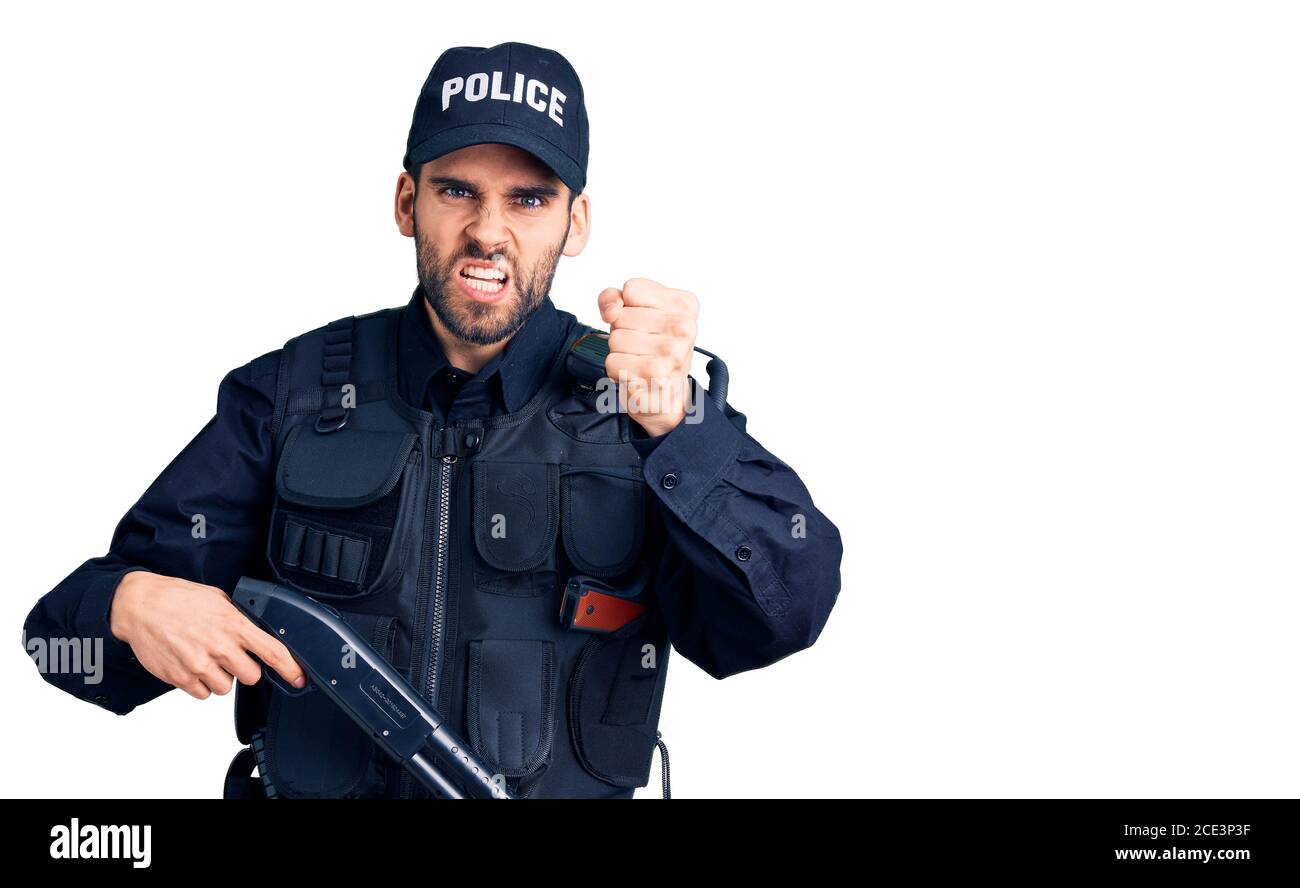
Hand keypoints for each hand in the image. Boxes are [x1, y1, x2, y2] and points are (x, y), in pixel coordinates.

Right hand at [110, 570, 304, 698]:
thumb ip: (239, 618)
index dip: (290, 668)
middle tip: (230, 656)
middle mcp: (219, 647)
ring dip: (220, 677)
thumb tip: (257, 632)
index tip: (298, 678)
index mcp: (233, 625)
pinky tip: (192, 665)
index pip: (272, 652)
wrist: (139, 606)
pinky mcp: (180, 678)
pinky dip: (200, 684)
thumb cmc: (178, 598)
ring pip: (225, 687)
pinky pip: (202, 694)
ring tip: (205, 657)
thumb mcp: (218, 599)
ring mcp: (199, 665)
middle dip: (245, 669)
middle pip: (251, 676)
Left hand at [598, 278, 698, 437]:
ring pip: (615, 340)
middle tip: (641, 345)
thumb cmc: (652, 346)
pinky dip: (616, 370)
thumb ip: (613, 298)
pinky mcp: (656, 379)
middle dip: (622, 331)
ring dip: (619, 352)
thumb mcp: (635, 310)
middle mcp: (684, 329)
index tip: (643, 321)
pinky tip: (635, 374)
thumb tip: (611, 311)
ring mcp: (673, 355)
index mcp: (684, 305)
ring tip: (637, 359)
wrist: (666, 391)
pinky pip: (613, 363)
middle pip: (620, 318)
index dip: (627, 307)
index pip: (631, 290)